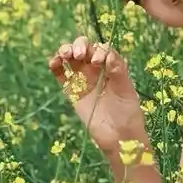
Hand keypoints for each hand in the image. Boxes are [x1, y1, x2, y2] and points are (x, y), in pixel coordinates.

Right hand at [48, 35, 145, 154]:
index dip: (98, 49)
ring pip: (70, 57)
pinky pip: (60, 74)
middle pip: (84, 48)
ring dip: (65, 50)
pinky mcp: (71, 91)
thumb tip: (107, 55)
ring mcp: (83, 79)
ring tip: (64, 55)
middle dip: (80, 45)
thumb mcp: (127, 90)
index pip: (102, 48)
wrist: (119, 137)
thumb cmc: (128, 113)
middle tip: (79, 54)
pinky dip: (55, 65)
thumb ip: (118, 71)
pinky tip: (54, 63)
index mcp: (111, 66)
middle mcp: (96, 69)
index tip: (98, 61)